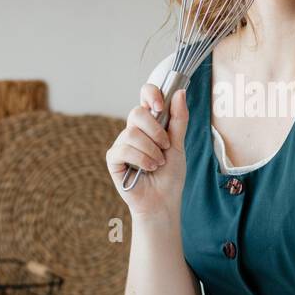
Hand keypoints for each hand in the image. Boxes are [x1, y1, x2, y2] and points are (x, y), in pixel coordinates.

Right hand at [106, 82, 187, 216]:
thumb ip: (179, 120)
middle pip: (137, 113)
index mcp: (150, 123)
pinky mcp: (114, 160)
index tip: (160, 105)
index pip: (145, 95)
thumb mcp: (178, 145)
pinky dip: (140, 159)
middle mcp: (134, 130)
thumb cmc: (170, 175)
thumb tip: (180, 92)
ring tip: (158, 164)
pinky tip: (148, 168)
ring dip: (150, 150)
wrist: (163, 201)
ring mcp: (122, 144)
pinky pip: (123, 149)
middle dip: (155, 130)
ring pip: (131, 133)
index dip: (151, 94)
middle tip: (165, 147)